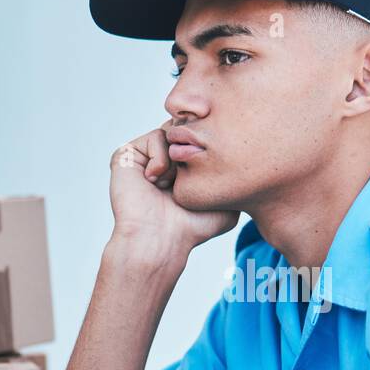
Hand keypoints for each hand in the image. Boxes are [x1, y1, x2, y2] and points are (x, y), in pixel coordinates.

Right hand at [108, 123, 237, 261]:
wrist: (161, 238)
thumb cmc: (192, 227)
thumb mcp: (227, 206)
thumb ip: (234, 181)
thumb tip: (242, 163)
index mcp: (184, 169)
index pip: (202, 140)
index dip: (209, 148)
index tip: (209, 168)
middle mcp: (165, 160)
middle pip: (187, 130)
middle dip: (193, 149)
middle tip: (189, 175)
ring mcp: (146, 156)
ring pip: (172, 132)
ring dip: (177, 159)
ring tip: (171, 185)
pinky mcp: (127, 154)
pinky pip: (154, 137)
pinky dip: (160, 158)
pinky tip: (155, 182)